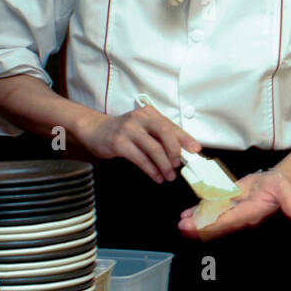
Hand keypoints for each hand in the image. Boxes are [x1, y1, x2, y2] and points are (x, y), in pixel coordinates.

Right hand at [73, 105, 200, 182]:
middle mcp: (140, 118)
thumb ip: (161, 135)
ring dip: (164, 165)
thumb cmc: (124, 131)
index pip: (171, 125)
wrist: (95, 129)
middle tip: (179, 165)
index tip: (195, 150)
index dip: (185, 138)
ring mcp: (128, 130)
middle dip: (175, 151)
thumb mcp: (143, 128)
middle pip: (164, 133)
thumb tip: (183, 150)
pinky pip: (140, 158)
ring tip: (169, 175)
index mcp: (150, 114)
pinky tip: (156, 176)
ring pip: (153, 148)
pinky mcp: (119, 143)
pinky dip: (151, 170)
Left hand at [177, 169, 290, 240]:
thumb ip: (289, 202)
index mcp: (251, 213)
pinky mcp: (228, 204)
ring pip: (212, 218)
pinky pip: (212, 210)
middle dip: (200, 226)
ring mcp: (233, 211)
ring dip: (196, 221)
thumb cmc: (279, 186)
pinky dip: (199, 212)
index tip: (200, 226)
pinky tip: (186, 214)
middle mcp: (240, 216)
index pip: (231, 220)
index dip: (215, 224)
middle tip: (183, 226)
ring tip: (181, 222)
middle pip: (218, 223)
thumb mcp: (285, 191)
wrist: (276, 183)